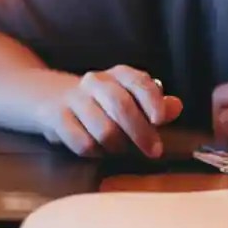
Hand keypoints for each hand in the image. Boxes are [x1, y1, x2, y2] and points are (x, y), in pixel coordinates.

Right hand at [37, 65, 183, 157]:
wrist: (51, 98)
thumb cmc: (102, 103)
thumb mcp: (130, 99)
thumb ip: (155, 105)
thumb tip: (176, 107)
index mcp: (119, 74)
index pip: (138, 82)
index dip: (152, 101)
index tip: (159, 121)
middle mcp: (96, 81)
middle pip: (121, 106)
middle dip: (140, 133)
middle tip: (153, 151)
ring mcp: (74, 99)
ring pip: (104, 130)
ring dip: (117, 147)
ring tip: (120, 149)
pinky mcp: (57, 118)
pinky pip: (83, 143)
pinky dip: (96, 153)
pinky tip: (98, 150)